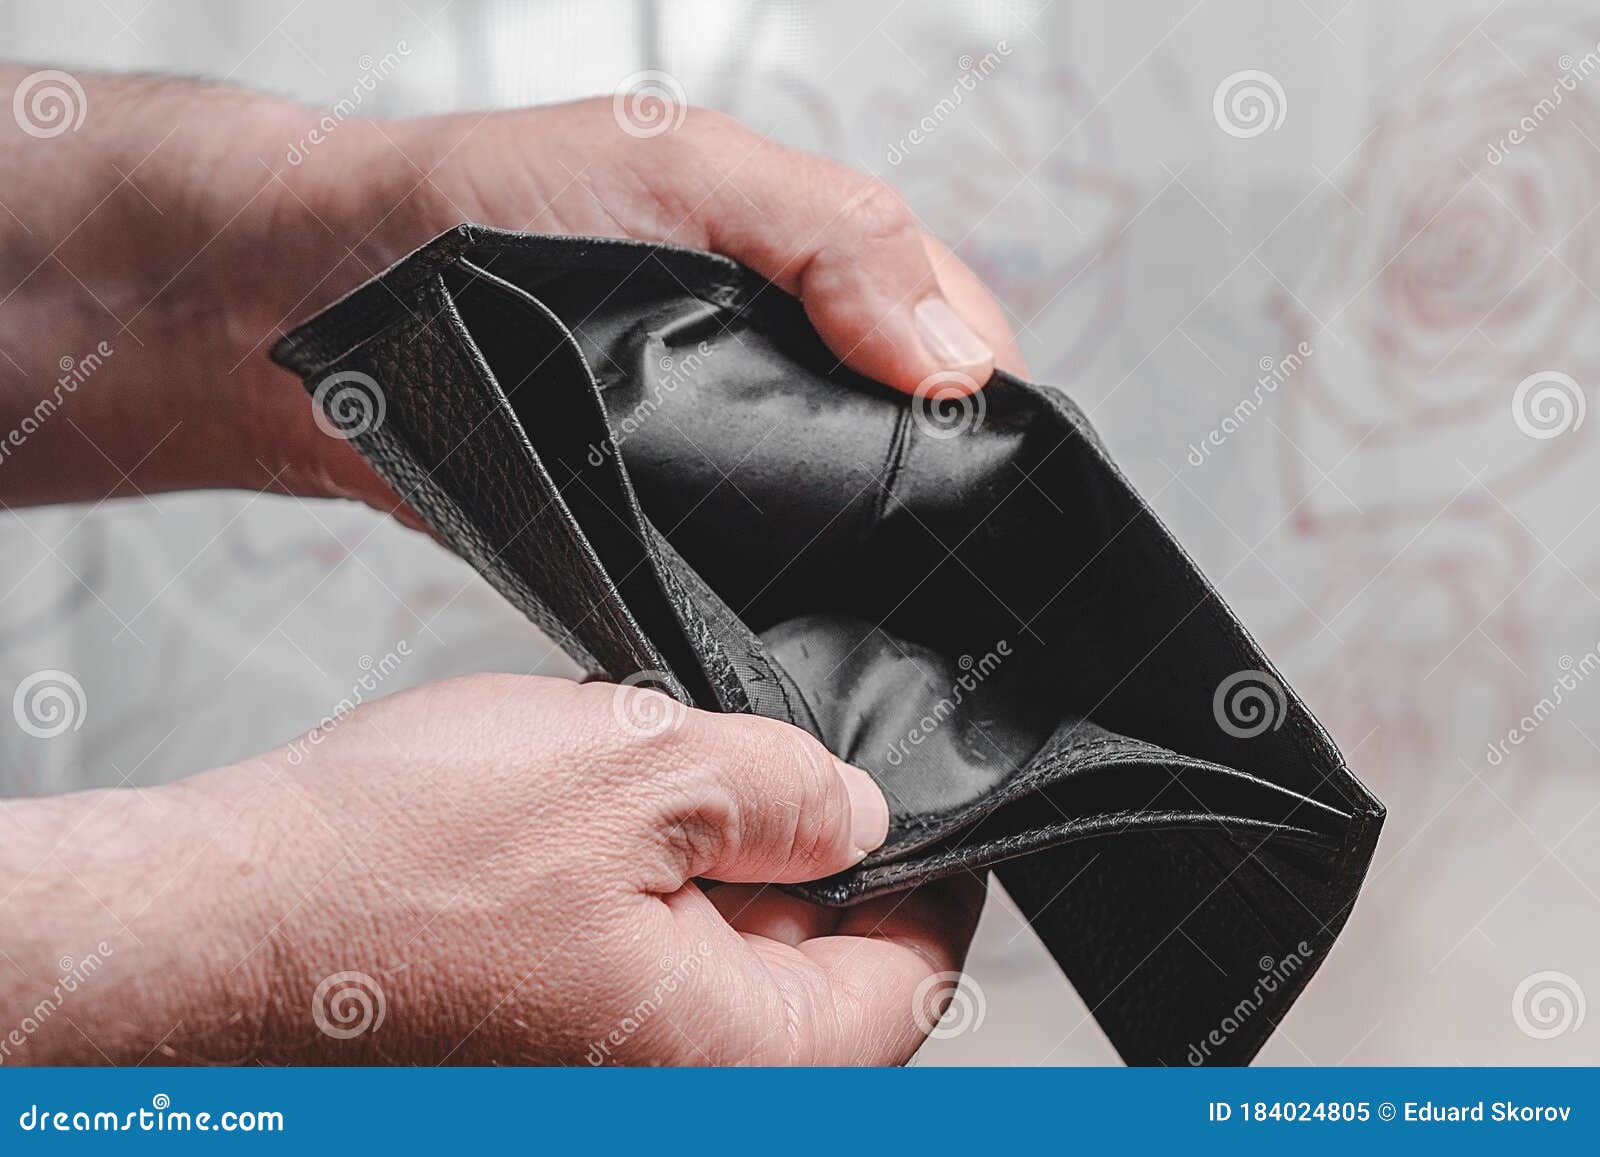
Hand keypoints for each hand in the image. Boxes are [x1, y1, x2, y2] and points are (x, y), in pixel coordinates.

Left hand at [0, 75, 1024, 509]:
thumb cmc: (482, 209)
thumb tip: (957, 362)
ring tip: (905, 608)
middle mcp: (776, 366)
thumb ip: (829, 238)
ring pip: (841, 522)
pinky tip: (810, 629)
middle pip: (910, 443)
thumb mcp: (681, 171)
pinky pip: (753, 579)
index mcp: (805, 267)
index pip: (951, 333)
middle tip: (961, 555)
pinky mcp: (660, 536)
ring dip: (875, 562)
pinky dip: (790, 606)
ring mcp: (722, 456)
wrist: (323, 311)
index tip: (1007, 466)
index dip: (990, 396)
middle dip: (944, 495)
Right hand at [1, 675, 982, 1064]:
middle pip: (818, 981)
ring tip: (647, 784)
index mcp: (733, 1061)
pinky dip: (644, 895)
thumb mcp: (636, 771)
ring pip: (724, 969)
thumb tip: (858, 814)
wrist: (216, 926)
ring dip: (714, 871)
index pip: (911, 983)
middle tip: (761, 762)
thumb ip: (783, 789)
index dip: (936, 877)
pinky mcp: (544, 1053)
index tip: (928, 807)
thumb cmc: (395, 868)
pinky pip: (642, 973)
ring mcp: (606, 1079)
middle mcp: (677, 1094)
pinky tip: (588, 829)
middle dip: (808, 860)